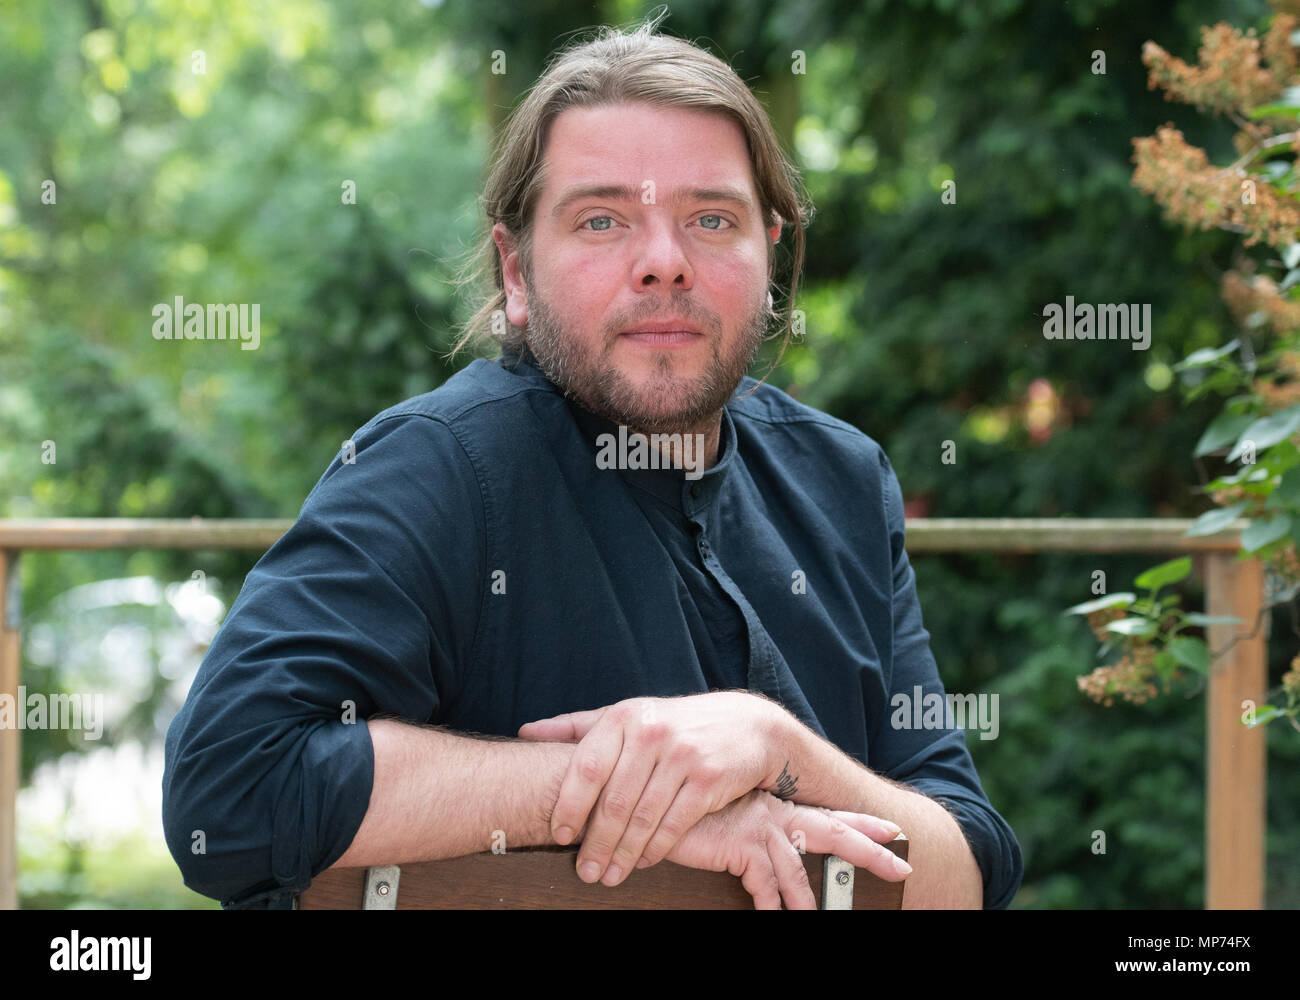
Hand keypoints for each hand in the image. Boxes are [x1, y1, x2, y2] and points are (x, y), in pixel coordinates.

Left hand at [517, 692, 790, 885]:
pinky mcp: (709, 779)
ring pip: (643, 817)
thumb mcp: (628, 716)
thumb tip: (524, 731)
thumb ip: (577, 727)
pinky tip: (641, 862)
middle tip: (585, 872)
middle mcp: (652, 733)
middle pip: (614, 800)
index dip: (568, 805)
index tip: (556, 835)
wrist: (746, 725)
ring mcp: (683, 756)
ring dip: (623, 854)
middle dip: (595, 843)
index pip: (587, 766)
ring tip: (610, 876)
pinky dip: (655, 849)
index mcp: (625, 717)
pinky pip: (674, 824)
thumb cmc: (674, 724)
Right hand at [663, 789, 909, 909]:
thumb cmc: (684, 801)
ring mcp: (760, 829)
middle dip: (870, 851)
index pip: (827, 813)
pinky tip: (775, 918)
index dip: (860, 821)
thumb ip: (737, 828)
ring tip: (821, 921)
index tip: (893, 828)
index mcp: (774, 806)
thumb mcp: (719, 816)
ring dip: (814, 901)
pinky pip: (765, 888)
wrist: (656, 787)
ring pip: (802, 870)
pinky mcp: (741, 846)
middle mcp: (774, 814)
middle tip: (903, 866)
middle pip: (835, 832)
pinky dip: (772, 908)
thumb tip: (751, 848)